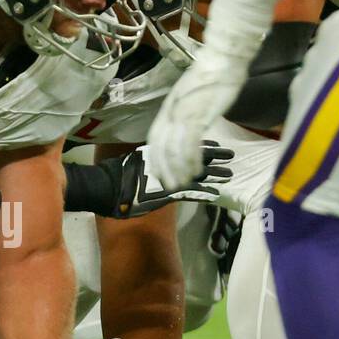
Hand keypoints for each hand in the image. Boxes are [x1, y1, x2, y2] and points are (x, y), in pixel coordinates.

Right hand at [108, 142, 233, 216]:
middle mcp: (167, 160)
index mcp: (162, 151)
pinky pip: (190, 193)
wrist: (107, 186)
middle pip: (196, 156)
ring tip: (229, 174)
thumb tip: (162, 158)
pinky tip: (215, 194)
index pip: (187, 144)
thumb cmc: (118, 174)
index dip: (203, 145)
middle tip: (231, 155)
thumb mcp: (138, 160)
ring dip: (214, 174)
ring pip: (197, 173)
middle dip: (215, 156)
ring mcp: (168, 176)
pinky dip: (203, 193)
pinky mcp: (166, 192)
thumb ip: (153, 159)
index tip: (217, 144)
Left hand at [146, 55, 246, 189]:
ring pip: (174, 150)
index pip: (155, 139)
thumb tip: (186, 126)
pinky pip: (191, 144)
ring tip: (184, 183)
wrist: (222, 60)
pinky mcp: (199, 116)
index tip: (158, 173)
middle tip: (170, 186)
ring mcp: (184, 115)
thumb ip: (185, 112)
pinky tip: (197, 169)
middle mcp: (171, 113)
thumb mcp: (191, 96)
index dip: (156, 158)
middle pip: (161, 148)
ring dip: (178, 169)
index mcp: (167, 109)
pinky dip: (192, 160)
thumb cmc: (210, 77)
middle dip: (164, 170)